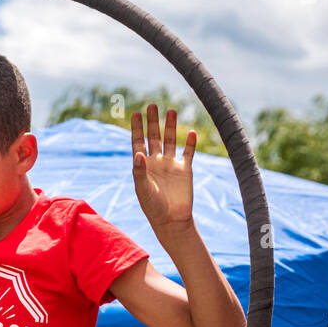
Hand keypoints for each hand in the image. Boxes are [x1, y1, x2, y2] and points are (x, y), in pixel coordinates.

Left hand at [131, 105, 194, 234]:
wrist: (172, 221)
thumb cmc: (153, 207)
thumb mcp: (143, 189)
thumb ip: (140, 171)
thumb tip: (138, 152)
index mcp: (143, 166)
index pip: (139, 142)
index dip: (137, 128)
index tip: (136, 113)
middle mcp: (156, 162)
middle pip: (154, 137)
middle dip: (153, 122)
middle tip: (152, 105)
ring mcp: (171, 165)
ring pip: (170, 141)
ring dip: (171, 127)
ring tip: (171, 111)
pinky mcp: (185, 170)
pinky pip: (188, 153)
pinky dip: (190, 143)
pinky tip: (191, 132)